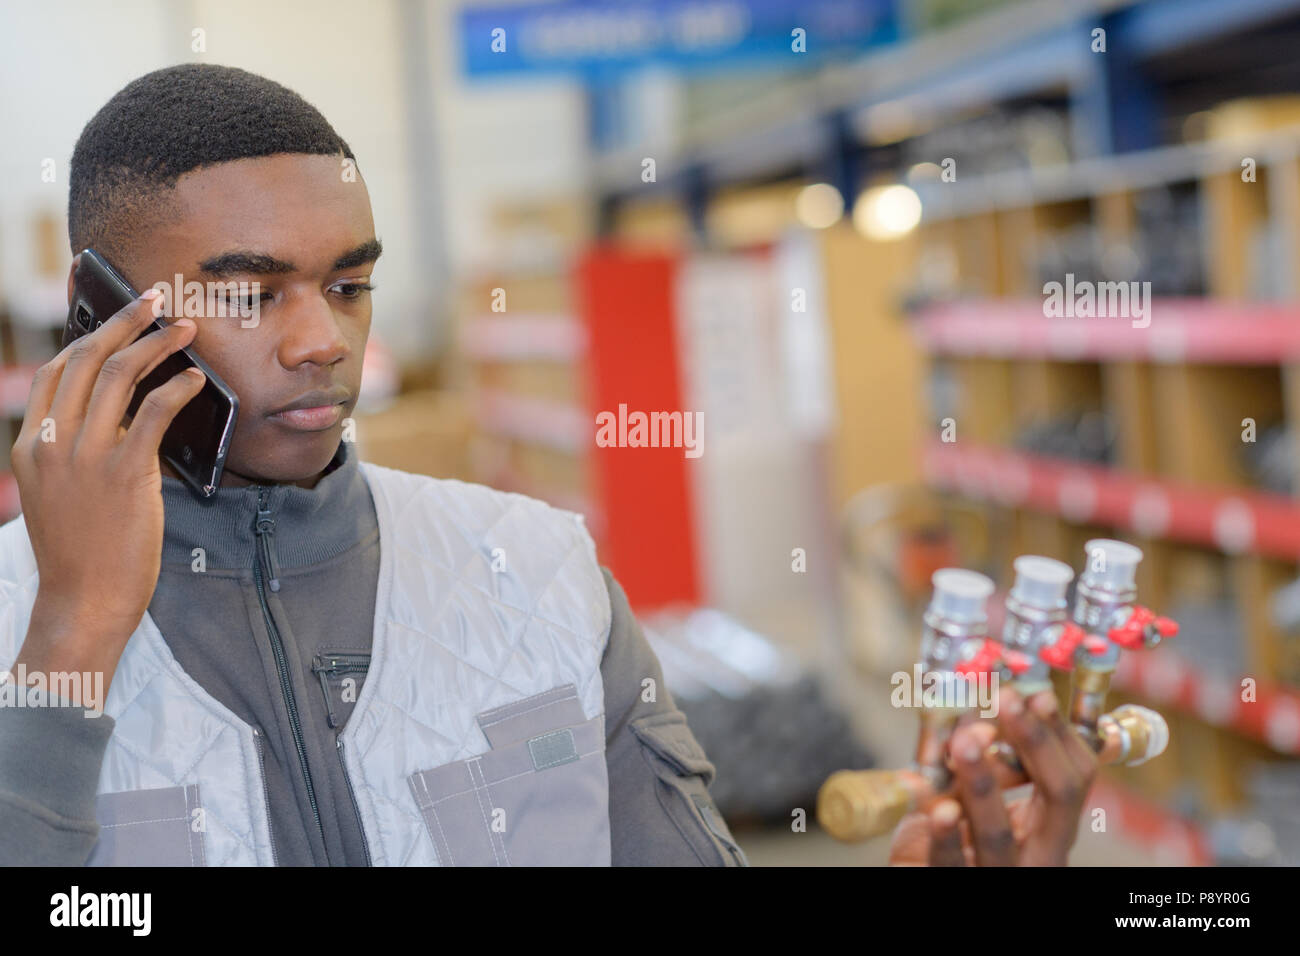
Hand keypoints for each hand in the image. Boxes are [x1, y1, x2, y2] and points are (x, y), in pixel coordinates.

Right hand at [12, 287, 205, 701]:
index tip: (113, 315)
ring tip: (185, 330)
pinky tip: (195, 380)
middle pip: (85, 361)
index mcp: (30, 447)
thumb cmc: (82, 555)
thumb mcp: (60, 497)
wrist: (83, 604)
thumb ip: (75, 454)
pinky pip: (154, 415)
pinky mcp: (124, 475)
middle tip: (155, 300)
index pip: (56, 372)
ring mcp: (85, 458)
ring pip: (118, 378)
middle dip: (123, 322)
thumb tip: (119, 416)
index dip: (88, 336)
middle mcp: (51, 444)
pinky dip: (176, 389)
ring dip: (156, 346)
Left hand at [888, 688, 1098, 865]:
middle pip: (1056, 797)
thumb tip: (980, 709)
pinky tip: (939, 810)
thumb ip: (982, 760)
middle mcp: (1038, 854)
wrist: (922, 878)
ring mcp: (1001, 873)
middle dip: (1035, 743)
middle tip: (1008, 699)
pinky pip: (951, 864)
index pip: (1074, 777)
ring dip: (982, 783)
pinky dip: (945, 836)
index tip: (1038, 693)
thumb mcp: (975, 798)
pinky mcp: (956, 884)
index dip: (1059, 733)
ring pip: (998, 833)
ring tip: (965, 741)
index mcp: (1050, 829)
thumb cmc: (958, 840)